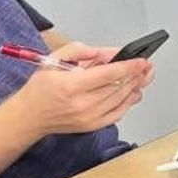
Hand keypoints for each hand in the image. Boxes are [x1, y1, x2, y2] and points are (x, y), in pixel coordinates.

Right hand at [11, 44, 152, 136]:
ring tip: (145, 75)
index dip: (128, 67)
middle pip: (118, 87)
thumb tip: (103, 52)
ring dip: (136, 86)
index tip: (141, 60)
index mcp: (71, 86)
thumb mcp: (54, 60)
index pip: (108, 75)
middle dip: (136, 75)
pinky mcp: (93, 126)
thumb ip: (79, 51)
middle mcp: (81, 104)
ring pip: (121, 100)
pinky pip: (118, 113)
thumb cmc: (41, 88)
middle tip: (147, 65)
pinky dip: (129, 101)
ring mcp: (89, 117)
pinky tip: (135, 91)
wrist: (29, 116)